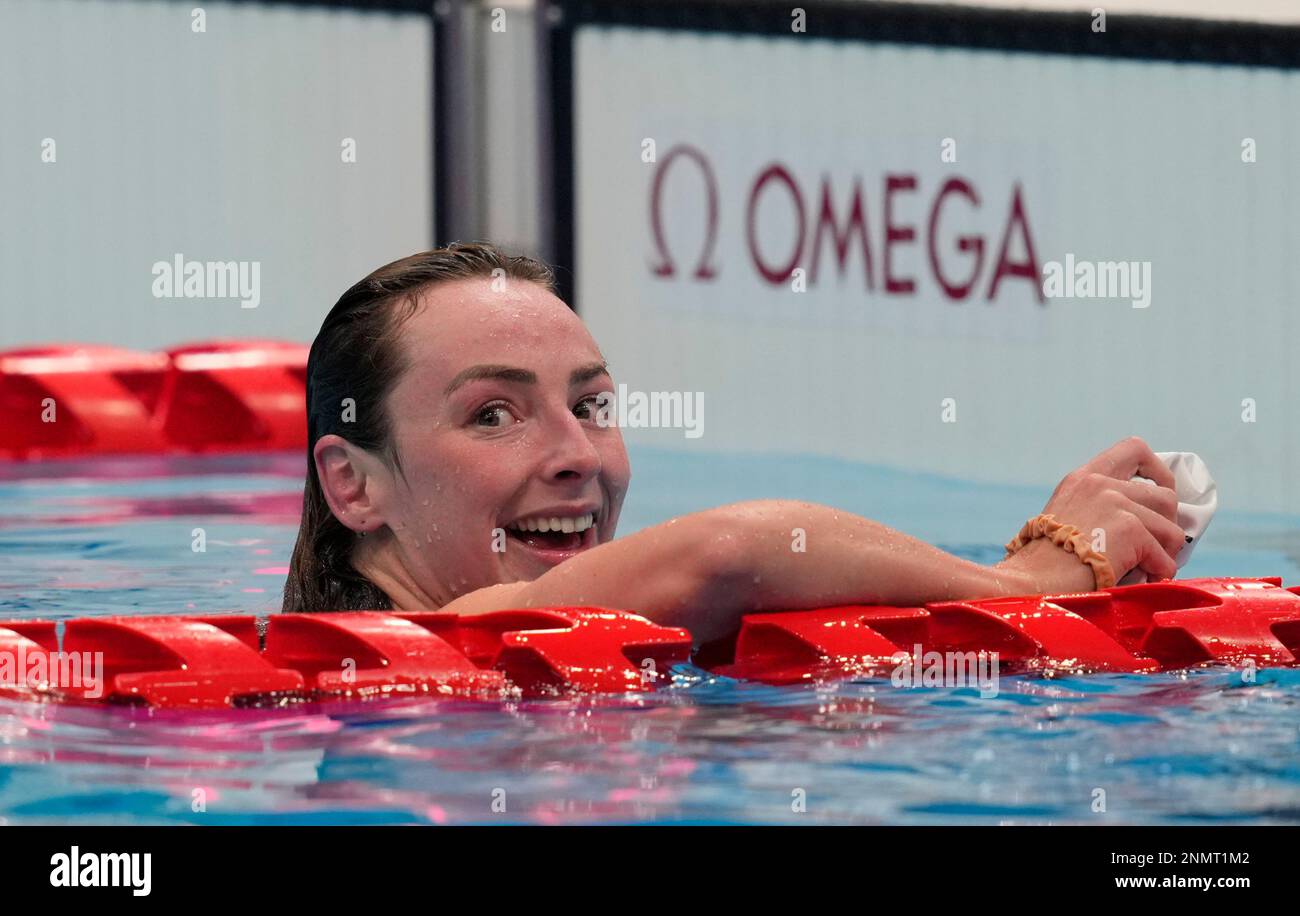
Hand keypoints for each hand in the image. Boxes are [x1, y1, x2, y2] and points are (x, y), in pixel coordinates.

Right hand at [999, 437, 1184, 592]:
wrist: (1031, 580)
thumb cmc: (1044, 562)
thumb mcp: (1066, 517)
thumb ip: (1099, 508)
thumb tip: (1150, 526)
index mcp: (1084, 478)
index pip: (1134, 449)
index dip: (1158, 471)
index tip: (1161, 492)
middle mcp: (1100, 484)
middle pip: (1165, 497)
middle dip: (1166, 526)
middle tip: (1155, 549)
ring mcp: (1116, 504)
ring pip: (1171, 530)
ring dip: (1163, 554)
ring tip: (1146, 570)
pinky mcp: (1129, 530)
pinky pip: (1164, 558)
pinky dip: (1158, 575)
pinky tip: (1141, 582)